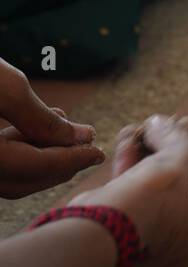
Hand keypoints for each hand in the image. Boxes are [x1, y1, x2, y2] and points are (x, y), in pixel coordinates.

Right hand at [0, 57, 101, 198]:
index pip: (33, 168)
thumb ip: (40, 118)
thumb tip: (79, 139)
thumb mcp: (2, 86)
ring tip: (66, 127)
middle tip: (87, 148)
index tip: (98, 151)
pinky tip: (35, 126)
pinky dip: (13, 150)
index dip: (70, 160)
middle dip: (57, 165)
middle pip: (19, 180)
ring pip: (3, 174)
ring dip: (38, 156)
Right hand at [68, 114, 187, 266]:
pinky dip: (129, 183)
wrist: (108, 234)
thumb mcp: (185, 155)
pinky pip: (135, 216)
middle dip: (172, 157)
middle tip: (162, 129)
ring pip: (158, 205)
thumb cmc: (164, 198)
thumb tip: (163, 124)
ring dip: (147, 164)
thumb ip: (181, 138)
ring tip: (137, 133)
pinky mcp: (127, 262)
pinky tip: (124, 149)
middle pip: (186, 197)